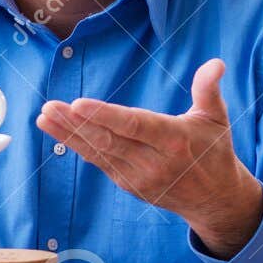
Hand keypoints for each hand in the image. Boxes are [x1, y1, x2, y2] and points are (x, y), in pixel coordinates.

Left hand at [37, 58, 262, 258]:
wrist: (214, 199)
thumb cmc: (214, 151)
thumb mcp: (217, 119)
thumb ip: (209, 89)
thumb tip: (216, 63)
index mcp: (175, 140)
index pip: (134, 126)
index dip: (104, 115)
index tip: (77, 104)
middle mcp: (154, 162)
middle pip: (109, 140)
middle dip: (76, 124)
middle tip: (50, 107)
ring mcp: (139, 177)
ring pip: (99, 153)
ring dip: (69, 135)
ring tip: (45, 117)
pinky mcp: (129, 185)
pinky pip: (100, 162)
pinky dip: (78, 146)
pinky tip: (59, 131)